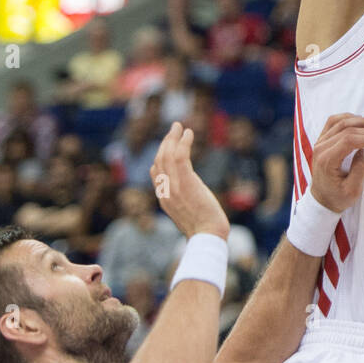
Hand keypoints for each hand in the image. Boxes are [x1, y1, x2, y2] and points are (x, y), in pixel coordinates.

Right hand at [150, 122, 229, 240]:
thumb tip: (189, 191)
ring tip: (180, 126)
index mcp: (163, 199)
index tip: (169, 144)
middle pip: (159, 160)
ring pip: (167, 155)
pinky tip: (189, 133)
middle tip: (175, 128)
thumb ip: (182, 200)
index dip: (160, 155)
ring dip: (173, 137)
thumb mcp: (186, 213)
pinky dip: (183, 142)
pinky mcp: (186, 183)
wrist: (208, 236)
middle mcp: (164, 191)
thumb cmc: (203, 227)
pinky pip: (180, 157)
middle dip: (166, 141)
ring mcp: (173, 187)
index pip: (155, 172)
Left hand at [310, 114, 363, 214]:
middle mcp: (320, 148)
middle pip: (346, 129)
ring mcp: (319, 142)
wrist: (322, 199)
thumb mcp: (352, 191)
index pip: (348, 140)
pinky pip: (333, 122)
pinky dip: (348, 118)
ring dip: (359, 121)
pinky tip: (360, 122)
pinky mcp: (321, 139)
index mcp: (327, 160)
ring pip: (339, 122)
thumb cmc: (337, 197)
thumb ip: (359, 170)